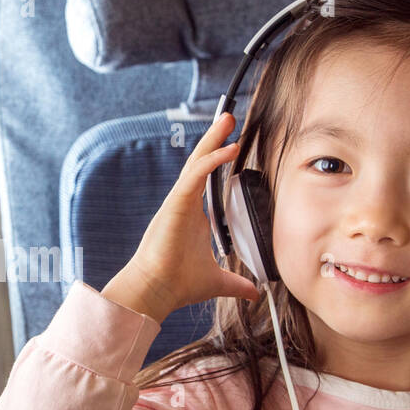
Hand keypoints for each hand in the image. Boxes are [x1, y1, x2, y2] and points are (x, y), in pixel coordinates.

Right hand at [102, 112, 260, 322]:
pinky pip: (195, 176)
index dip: (219, 160)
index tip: (232, 145)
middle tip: (229, 117)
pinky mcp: (176, 204)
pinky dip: (212, 160)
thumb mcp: (216, 281)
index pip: (207, 180)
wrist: (155, 292)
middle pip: (200, 163)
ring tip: (228, 118)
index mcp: (193, 217)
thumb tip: (254, 292)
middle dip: (215, 139)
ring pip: (197, 162)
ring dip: (213, 139)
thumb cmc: (177, 285)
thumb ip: (236, 283)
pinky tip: (229, 148)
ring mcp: (179, 202)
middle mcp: (185, 204)